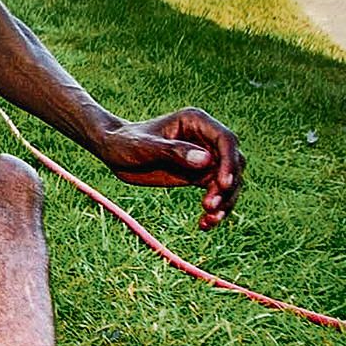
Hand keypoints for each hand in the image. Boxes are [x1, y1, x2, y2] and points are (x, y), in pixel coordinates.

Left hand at [98, 108, 243, 230]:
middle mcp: (205, 138)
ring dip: (225, 201)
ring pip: (229, 181)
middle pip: (233, 163)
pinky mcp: (199, 175)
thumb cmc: (124, 142)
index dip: (230, 162)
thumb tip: (206, 160)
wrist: (112, 151)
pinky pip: (216, 193)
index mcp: (196, 122)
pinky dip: (215, 208)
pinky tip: (204, 223)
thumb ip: (173, 152)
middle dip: (227, 186)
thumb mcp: (144, 147)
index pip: (226, 141)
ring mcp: (204, 157)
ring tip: (209, 219)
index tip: (223, 185)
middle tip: (209, 206)